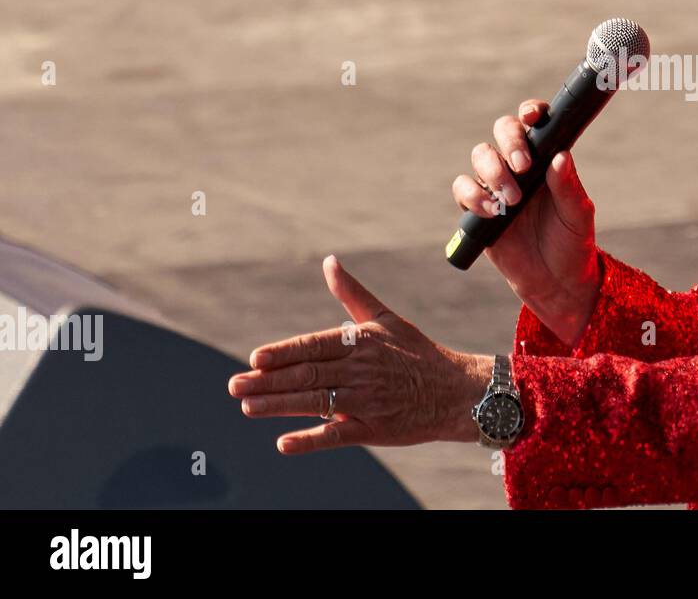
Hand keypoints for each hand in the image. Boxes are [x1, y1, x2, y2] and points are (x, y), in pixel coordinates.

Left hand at [228, 255, 492, 452]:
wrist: (456, 391)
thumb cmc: (417, 353)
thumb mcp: (386, 318)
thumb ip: (351, 293)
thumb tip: (328, 261)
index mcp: (362, 341)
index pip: (315, 346)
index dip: (284, 353)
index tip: (256, 359)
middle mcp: (362, 370)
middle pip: (309, 375)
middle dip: (269, 381)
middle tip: (234, 385)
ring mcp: (367, 401)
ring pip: (317, 403)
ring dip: (279, 406)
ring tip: (248, 407)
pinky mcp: (374, 429)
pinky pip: (337, 435)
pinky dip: (311, 439)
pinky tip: (284, 442)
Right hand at [451, 99, 600, 346]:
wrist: (556, 283)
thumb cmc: (573, 243)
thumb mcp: (578, 215)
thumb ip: (569, 186)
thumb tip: (561, 156)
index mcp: (547, 158)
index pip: (535, 123)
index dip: (530, 111)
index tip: (532, 115)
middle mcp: (520, 166)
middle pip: (502, 130)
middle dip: (510, 141)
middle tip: (523, 166)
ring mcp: (497, 185)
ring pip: (481, 156)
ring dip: (493, 172)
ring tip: (513, 200)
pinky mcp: (478, 209)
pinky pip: (463, 189)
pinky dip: (473, 195)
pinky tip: (491, 212)